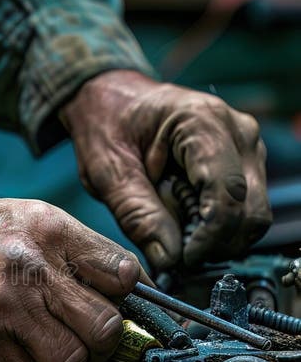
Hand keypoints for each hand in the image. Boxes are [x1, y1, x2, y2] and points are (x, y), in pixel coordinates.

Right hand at [0, 185, 139, 361]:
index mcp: (51, 232)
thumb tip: (123, 288)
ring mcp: (5, 310)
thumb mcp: (29, 218)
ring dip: (70, 357)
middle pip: (105, 327)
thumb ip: (76, 252)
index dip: (131, 296)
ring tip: (54, 341)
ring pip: (71, 359)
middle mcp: (32, 270)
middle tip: (94, 335)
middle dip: (107, 338)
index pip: (124, 275)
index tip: (122, 304)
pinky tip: (18, 344)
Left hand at [60, 70, 270, 269]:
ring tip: (176, 235)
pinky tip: (185, 224)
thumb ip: (138, 215)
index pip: (228, 191)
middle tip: (175, 255)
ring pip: (253, 215)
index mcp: (202, 121)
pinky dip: (218, 229)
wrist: (111, 100)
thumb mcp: (107, 171)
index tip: (183, 259)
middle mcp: (237, 131)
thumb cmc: (107, 126)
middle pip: (251, 209)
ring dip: (218, 239)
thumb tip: (169, 260)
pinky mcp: (243, 163)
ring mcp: (246, 147)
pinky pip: (245, 209)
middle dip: (216, 243)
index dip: (210, 236)